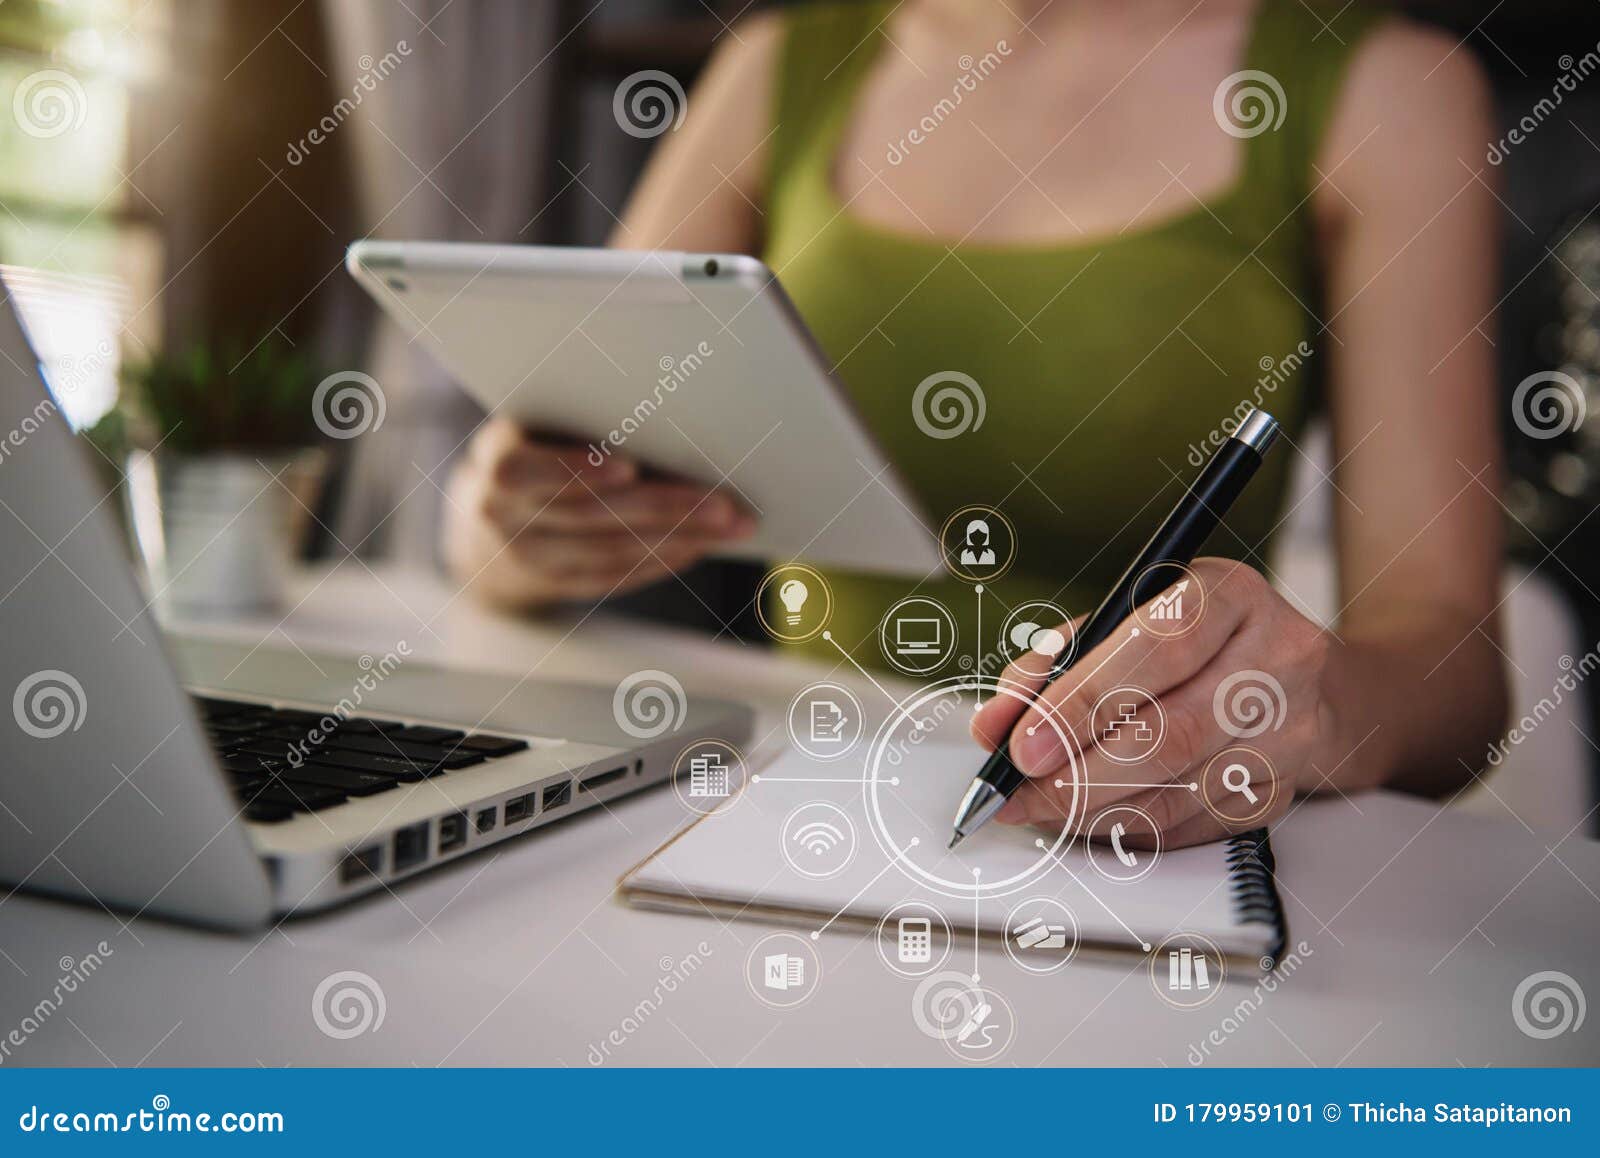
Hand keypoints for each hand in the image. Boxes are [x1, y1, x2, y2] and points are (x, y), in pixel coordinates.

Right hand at [443, 419, 755, 609]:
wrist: (484, 526)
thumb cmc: (532, 452)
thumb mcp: (534, 427)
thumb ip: (578, 422)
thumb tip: (662, 410)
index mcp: (500, 465)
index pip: (532, 472)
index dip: (579, 470)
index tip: (628, 466)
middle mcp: (507, 517)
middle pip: (592, 516)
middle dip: (664, 508)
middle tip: (722, 503)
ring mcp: (532, 557)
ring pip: (612, 551)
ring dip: (678, 539)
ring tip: (729, 526)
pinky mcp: (559, 583)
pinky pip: (615, 576)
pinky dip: (661, 561)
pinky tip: (699, 546)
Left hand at [969, 559, 1335, 847]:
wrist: (1296, 679)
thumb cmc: (1192, 642)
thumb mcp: (1124, 621)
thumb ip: (1050, 665)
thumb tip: (992, 725)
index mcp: (1227, 595)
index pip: (1155, 650)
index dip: (1082, 703)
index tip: (1022, 745)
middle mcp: (1274, 658)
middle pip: (1170, 733)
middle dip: (1078, 773)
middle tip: (1020, 792)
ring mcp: (1289, 730)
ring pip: (1180, 790)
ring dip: (1096, 809)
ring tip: (1042, 808)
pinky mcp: (1284, 789)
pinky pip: (1195, 824)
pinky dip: (1132, 828)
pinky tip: (1093, 818)